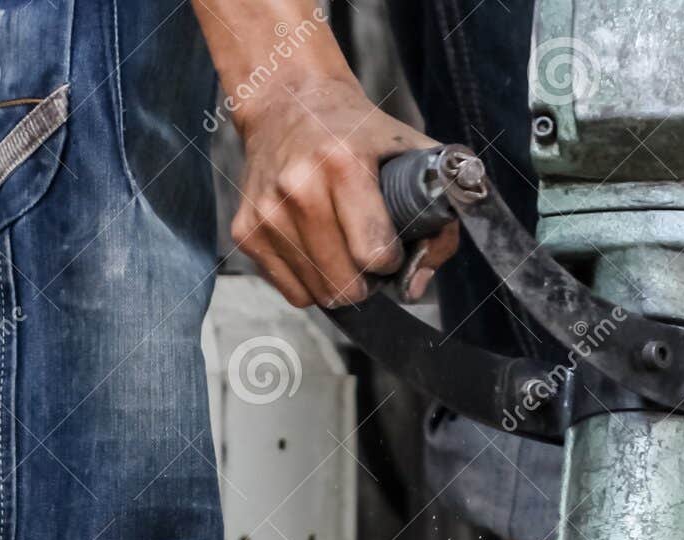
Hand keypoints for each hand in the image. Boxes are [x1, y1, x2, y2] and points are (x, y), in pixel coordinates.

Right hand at [231, 77, 460, 309]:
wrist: (287, 101)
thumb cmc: (356, 132)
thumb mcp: (410, 154)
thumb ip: (437, 220)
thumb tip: (416, 287)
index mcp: (342, 163)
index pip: (373, 254)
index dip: (390, 261)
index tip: (390, 246)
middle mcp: (298, 188)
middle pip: (345, 285)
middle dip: (365, 280)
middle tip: (366, 253)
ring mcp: (267, 212)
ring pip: (318, 295)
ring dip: (338, 282)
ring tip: (342, 247)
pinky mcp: (246, 231)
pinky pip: (292, 292)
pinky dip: (310, 281)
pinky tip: (315, 247)